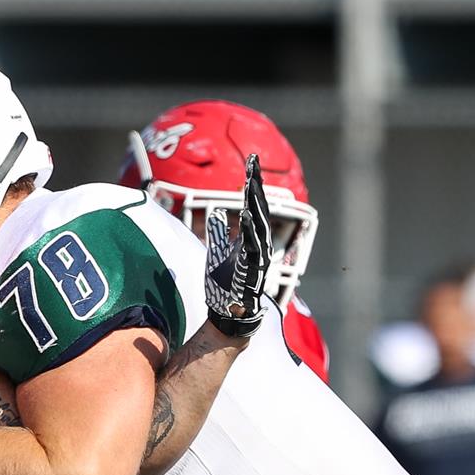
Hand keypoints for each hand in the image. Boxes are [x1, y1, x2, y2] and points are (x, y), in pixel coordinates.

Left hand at [202, 155, 272, 337]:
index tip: (252, 161)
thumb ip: (219, 233)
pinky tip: (244, 213)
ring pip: (259, 223)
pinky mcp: (253, 269)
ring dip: (255, 203)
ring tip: (250, 182)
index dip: (252, 184)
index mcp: (251, 238)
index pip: (253, 204)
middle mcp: (259, 244)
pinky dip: (249, 228)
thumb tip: (215, 214)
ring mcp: (258, 257)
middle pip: (259, 209)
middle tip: (254, 164)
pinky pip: (253, 244)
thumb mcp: (217, 253)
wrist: (228, 312)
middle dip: (256, 186)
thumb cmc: (224, 285)